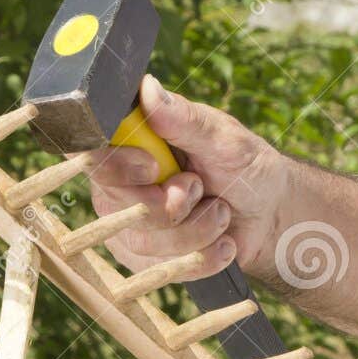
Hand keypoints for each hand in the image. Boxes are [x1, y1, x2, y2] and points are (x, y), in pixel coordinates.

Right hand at [89, 74, 293, 281]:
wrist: (267, 214)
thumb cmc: (244, 166)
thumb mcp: (223, 137)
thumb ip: (184, 118)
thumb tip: (147, 89)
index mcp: (130, 143)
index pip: (90, 152)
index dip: (116, 165)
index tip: (154, 166)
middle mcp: (118, 183)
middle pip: (116, 203)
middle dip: (170, 203)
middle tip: (200, 186)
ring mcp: (127, 224)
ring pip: (144, 239)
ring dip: (196, 229)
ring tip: (221, 212)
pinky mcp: (144, 259)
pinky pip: (162, 269)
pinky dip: (202, 257)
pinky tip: (222, 242)